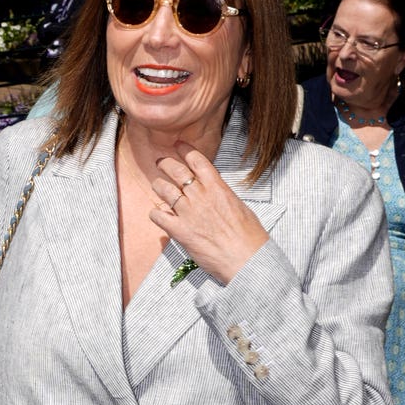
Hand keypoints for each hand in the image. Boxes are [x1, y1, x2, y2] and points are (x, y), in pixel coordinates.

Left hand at [149, 142, 268, 284]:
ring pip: (163, 189)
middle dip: (165, 163)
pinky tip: (157, 214)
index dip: (185, 150)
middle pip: (176, 170)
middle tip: (160, 162)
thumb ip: (222, 197)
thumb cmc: (249, 237)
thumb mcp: (239, 207)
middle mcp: (200, 196)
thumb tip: (215, 193)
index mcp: (218, 188)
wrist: (246, 259)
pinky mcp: (179, 231)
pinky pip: (158, 216)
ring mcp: (188, 212)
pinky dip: (155, 213)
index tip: (178, 145)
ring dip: (158, 186)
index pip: (197, 160)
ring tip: (157, 186)